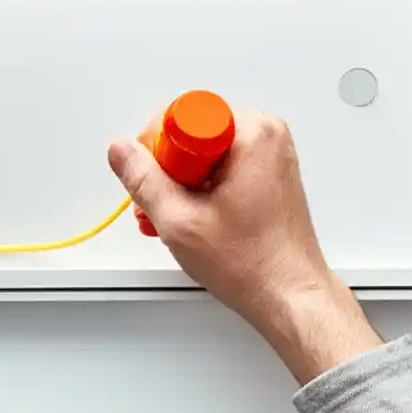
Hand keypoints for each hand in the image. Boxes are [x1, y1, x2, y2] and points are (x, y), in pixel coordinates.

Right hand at [108, 108, 380, 382]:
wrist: (290, 296)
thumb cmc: (253, 264)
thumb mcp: (179, 220)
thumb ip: (142, 179)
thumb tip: (121, 149)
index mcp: (252, 133)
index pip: (184, 116)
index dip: (159, 149)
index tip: (159, 181)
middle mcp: (265, 136)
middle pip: (192, 136)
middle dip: (168, 172)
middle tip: (167, 207)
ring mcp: (268, 156)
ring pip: (202, 156)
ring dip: (180, 186)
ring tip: (177, 220)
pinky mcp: (266, 176)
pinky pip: (220, 169)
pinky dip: (200, 192)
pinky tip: (192, 221)